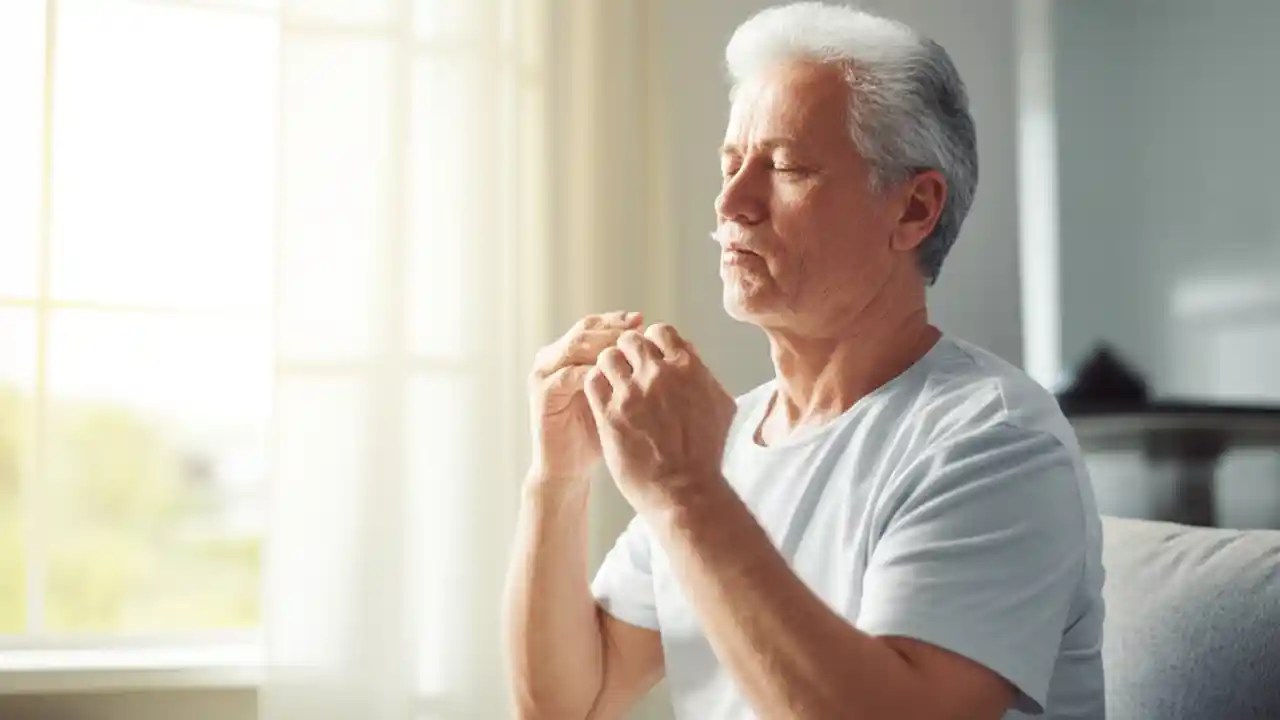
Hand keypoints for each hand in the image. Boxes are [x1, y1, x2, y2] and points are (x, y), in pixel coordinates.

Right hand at [528, 311, 643, 481]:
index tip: (647, 322)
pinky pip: (569, 375)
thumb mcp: (621, 396)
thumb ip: (633, 370)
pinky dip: (593, 372)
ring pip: (577, 345)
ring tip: (630, 349)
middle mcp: (555, 357)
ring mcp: (546, 373)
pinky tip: (616, 378)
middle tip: (638, 327)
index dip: (622, 322)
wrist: (571, 468)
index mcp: (573, 354)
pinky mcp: (544, 394)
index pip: (598, 325)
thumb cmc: (601, 433)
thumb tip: (665, 347)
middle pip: (586, 328)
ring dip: (605, 344)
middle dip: (615, 328)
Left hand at [584, 324, 737, 512]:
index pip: (660, 331)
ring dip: (609, 367)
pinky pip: (592, 381)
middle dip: (628, 353)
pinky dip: (595, 385)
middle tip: (627, 371)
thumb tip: (690, 355)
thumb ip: (704, 375)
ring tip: (613, 385)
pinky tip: (603, 399)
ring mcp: (632, 394)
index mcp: (688, 368)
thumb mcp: (721, 406)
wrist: (684, 491)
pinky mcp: (609, 414)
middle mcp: (659, 375)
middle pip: (630, 340)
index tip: (649, 359)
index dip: (652, 343)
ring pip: (607, 357)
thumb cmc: (706, 454)